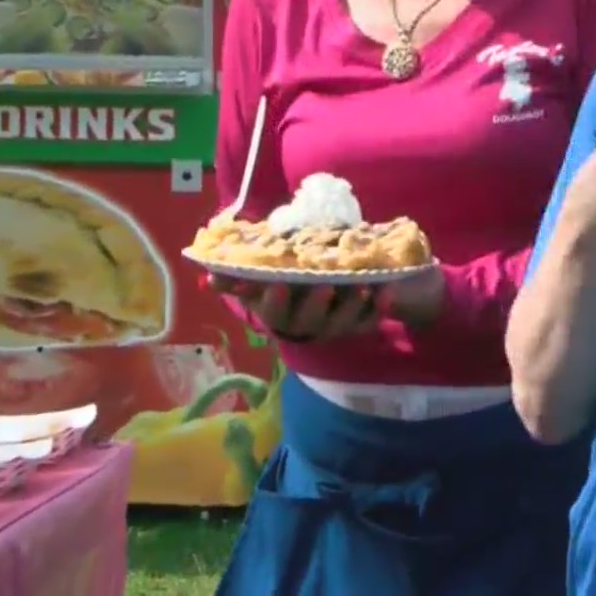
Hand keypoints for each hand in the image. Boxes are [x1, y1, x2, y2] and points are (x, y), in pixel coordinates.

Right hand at [206, 277, 381, 342]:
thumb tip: (209, 276)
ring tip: (362, 286)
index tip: (279, 283)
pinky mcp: (357, 323)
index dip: (274, 301)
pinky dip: (379, 309)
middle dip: (317, 305)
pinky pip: (369, 320)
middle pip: (309, 322)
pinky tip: (387, 291)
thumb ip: (237, 274)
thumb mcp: (262, 270)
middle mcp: (304, 325)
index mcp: (277, 312)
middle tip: (326, 285)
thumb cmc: (286, 272)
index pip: (272, 313)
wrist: (320, 281)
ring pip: (342, 324)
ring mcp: (332, 326)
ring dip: (352, 307)